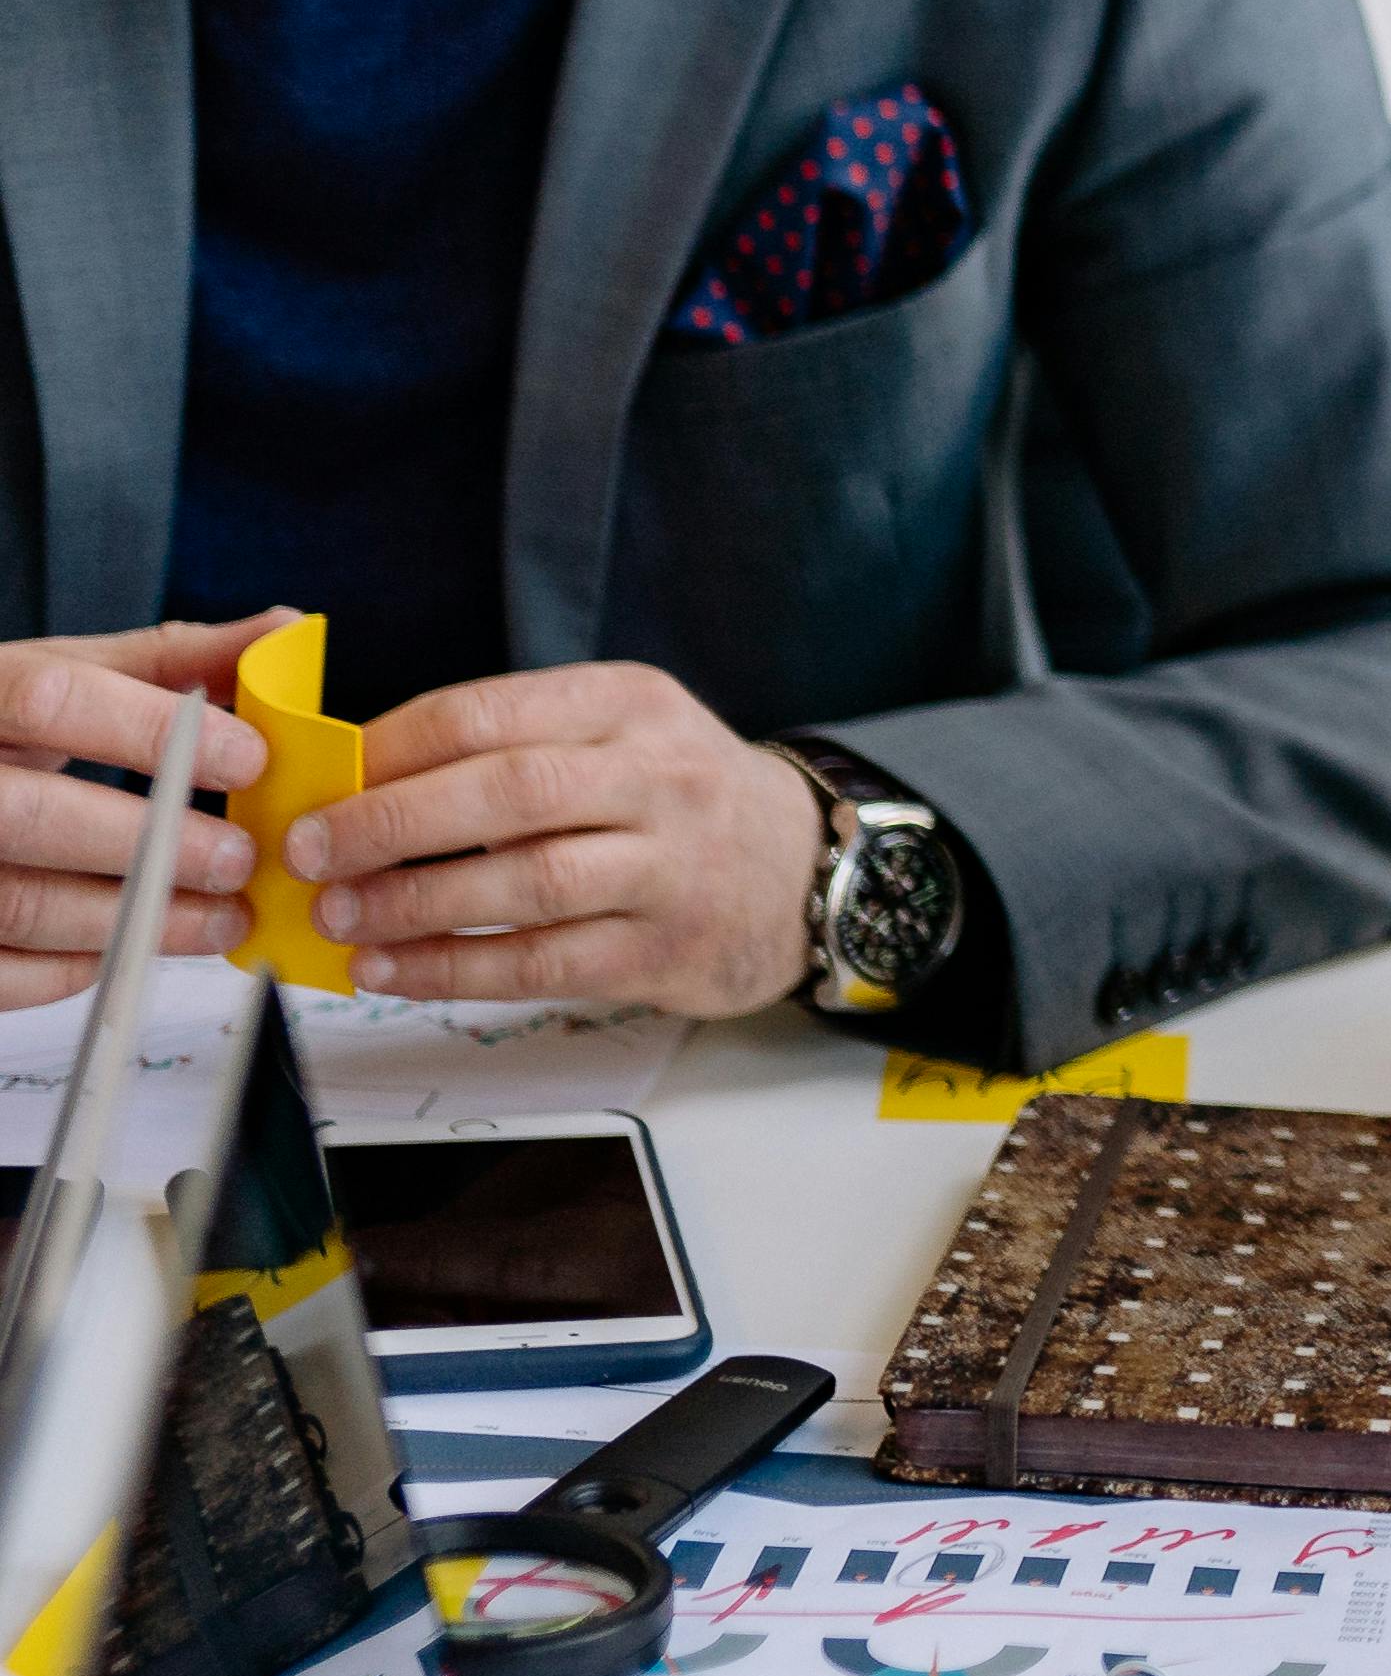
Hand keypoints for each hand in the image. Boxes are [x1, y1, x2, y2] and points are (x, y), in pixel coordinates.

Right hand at [0, 620, 274, 1003]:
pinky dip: (80, 965)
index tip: (247, 759)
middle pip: (35, 817)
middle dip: (153, 846)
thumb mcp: (73, 676)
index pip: (52, 701)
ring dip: (139, 922)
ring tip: (224, 918)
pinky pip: (6, 969)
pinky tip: (144, 945)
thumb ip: (174, 661)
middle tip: (242, 860)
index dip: (152, 730)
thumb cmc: (12, 727)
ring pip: (24, 905)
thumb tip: (284, 634)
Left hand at [280, 663, 825, 1017]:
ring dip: (414, 905)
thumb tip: (354, 781)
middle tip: (307, 852)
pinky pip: (540, 964)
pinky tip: (391, 970)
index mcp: (629, 704)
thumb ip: (510, 745)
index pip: (490, 713)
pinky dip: (452, 971)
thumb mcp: (615, 733)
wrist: (799, 869)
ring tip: (339, 917)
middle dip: (389, 823)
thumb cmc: (671, 798)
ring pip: (527, 883)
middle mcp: (659, 777)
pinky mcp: (662, 951)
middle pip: (509, 792)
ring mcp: (669, 867)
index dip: (389, 750)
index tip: (319, 782)